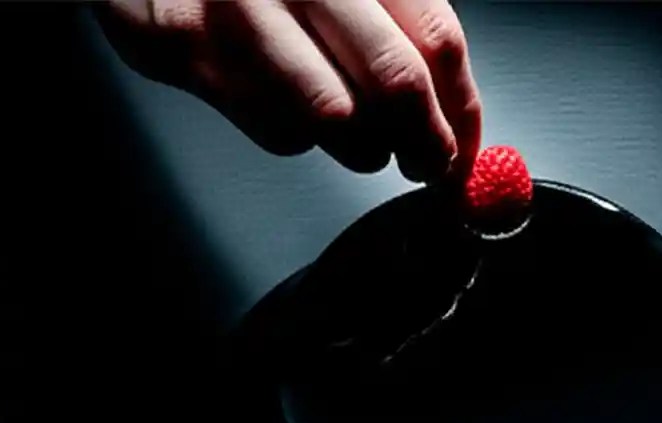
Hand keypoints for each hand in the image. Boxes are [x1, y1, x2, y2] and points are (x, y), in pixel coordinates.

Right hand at [97, 0, 481, 180]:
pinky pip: (275, 130)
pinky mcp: (195, 51)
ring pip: (338, 120)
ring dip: (363, 150)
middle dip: (426, 145)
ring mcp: (248, 13)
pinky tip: (287, 107)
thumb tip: (455, 110)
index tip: (466, 150)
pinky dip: (296, 138)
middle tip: (429, 167)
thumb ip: (401, 26)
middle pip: (398, 83)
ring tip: (361, 139)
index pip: (438, 40)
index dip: (462, 110)